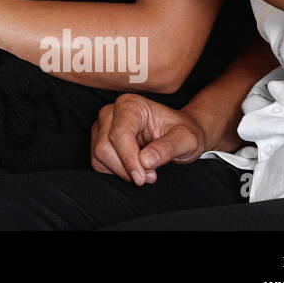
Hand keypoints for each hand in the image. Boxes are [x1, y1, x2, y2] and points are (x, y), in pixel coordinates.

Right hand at [89, 93, 211, 185]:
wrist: (178, 134)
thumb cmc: (182, 133)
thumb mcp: (186, 140)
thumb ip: (167, 148)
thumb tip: (145, 161)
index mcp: (131, 104)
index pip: (119, 134)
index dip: (129, 159)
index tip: (143, 178)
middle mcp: (111, 111)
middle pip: (105, 146)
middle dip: (127, 167)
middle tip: (151, 175)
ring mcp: (102, 125)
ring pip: (98, 154)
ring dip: (122, 171)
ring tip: (146, 171)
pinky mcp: (99, 140)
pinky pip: (97, 161)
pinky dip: (115, 171)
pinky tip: (134, 168)